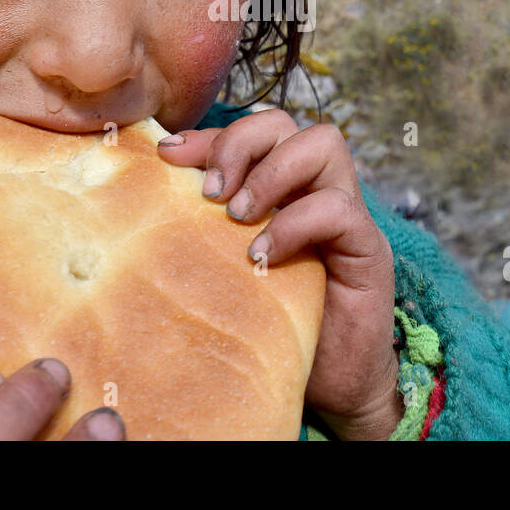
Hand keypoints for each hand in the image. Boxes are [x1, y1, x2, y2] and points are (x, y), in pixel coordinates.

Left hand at [158, 110, 401, 440]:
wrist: (328, 386)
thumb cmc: (269, 328)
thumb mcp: (223, 270)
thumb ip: (200, 231)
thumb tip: (141, 198)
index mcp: (280, 188)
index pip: (250, 132)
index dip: (209, 135)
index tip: (168, 157)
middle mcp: (315, 190)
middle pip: (285, 123)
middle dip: (239, 144)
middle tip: (211, 194)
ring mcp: (346, 216)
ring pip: (324, 144)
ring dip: (270, 173)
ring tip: (237, 217)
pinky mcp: (367, 249)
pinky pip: (340, 209)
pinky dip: (295, 223)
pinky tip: (262, 256)